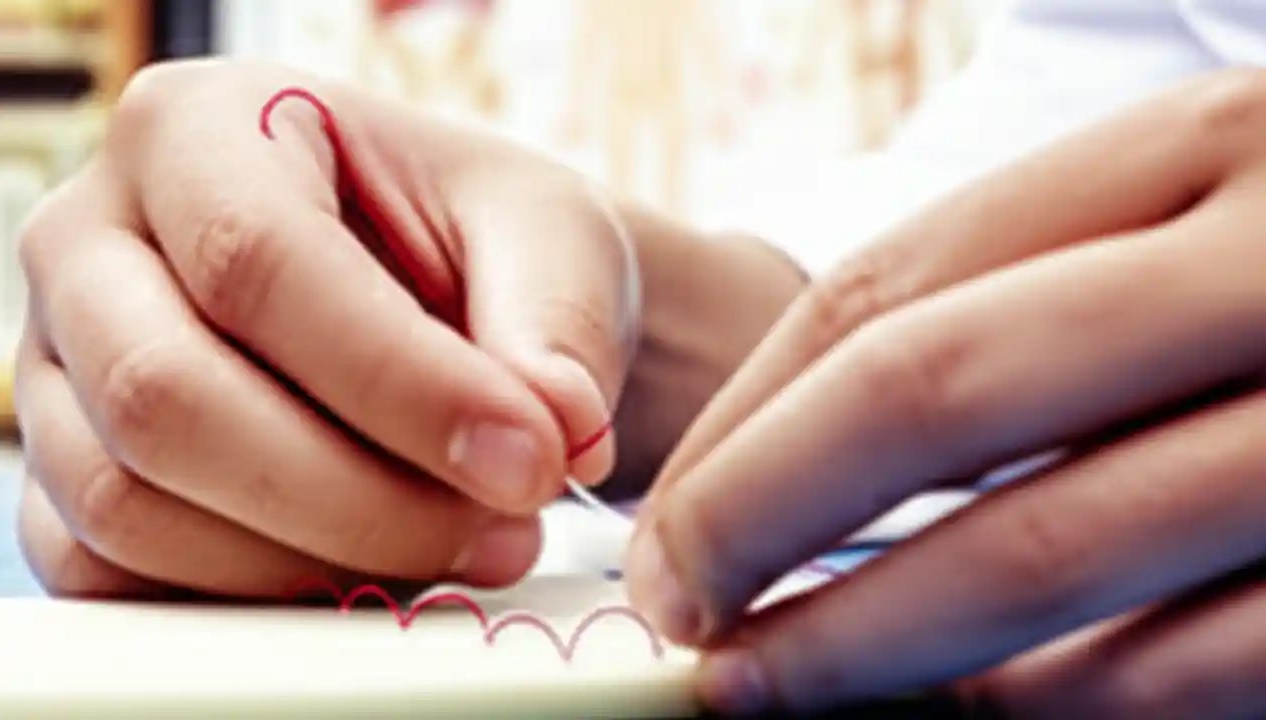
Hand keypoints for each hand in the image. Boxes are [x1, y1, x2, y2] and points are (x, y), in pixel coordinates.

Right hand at [13, 58, 638, 597]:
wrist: (437, 287)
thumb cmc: (478, 238)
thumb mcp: (549, 235)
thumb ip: (553, 326)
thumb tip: (558, 434)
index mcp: (198, 128)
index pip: (259, 264)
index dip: (402, 385)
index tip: (532, 462)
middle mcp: (93, 239)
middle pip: (167, 397)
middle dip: (358, 499)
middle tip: (507, 529)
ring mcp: (57, 363)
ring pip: (132, 507)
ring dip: (318, 563)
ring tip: (468, 547)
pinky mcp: (66, 468)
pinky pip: (116, 572)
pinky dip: (255, 599)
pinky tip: (374, 572)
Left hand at [627, 68, 1265, 716]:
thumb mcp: (1186, 233)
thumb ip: (1020, 317)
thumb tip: (781, 473)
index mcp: (1193, 154)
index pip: (885, 287)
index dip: (747, 423)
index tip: (666, 526)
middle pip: (933, 398)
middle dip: (764, 524)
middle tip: (679, 623)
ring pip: (1056, 546)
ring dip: (875, 642)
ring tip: (767, 689)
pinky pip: (1201, 662)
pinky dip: (1062, 705)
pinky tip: (974, 715)